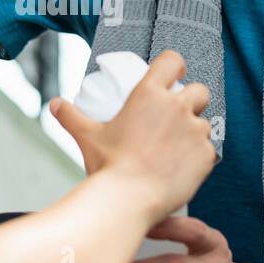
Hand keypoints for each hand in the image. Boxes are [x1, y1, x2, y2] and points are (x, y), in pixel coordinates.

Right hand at [50, 50, 214, 220]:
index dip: (175, 66)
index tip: (173, 76)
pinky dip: (198, 156)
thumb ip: (71, 116)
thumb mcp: (87, 137)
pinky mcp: (206, 154)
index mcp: (150, 94)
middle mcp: (177, 106)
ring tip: (176, 148)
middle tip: (176, 118)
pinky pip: (208, 149)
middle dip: (191, 100)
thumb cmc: (107, 166)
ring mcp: (195, 130)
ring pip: (204, 122)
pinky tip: (183, 167)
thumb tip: (55, 104)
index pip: (173, 60)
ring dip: (194, 131)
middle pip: (199, 89)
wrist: (128, 201)